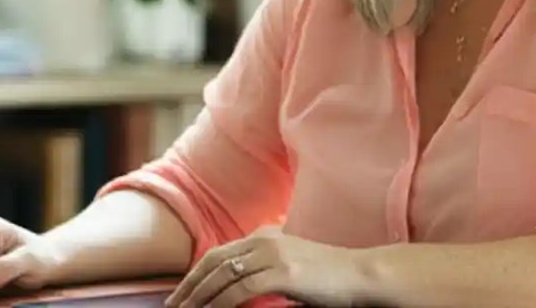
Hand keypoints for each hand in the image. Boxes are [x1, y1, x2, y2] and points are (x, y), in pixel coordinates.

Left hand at [165, 226, 364, 307]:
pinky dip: (221, 303)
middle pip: (213, 262)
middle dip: (188, 287)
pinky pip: (240, 289)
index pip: (219, 254)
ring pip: (222, 276)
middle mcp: (265, 240)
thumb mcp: (292, 267)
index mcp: (265, 235)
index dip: (194, 275)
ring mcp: (273, 254)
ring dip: (199, 298)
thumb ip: (265, 272)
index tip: (180, 296)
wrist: (363, 275)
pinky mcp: (282, 272)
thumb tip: (236, 290)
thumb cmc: (331, 278)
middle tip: (172, 307)